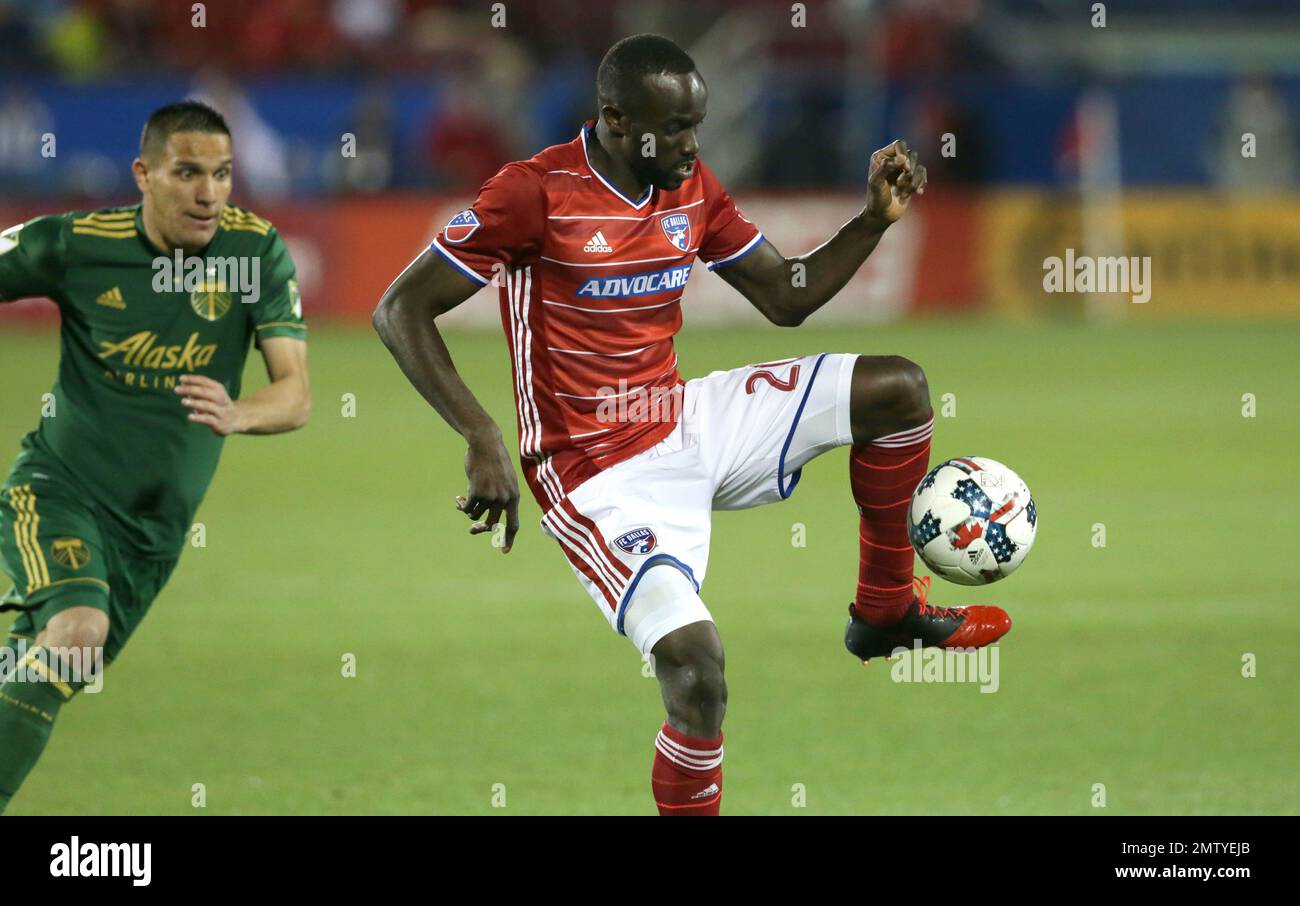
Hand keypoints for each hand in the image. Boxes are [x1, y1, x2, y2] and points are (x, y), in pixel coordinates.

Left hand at [176, 374, 242, 435]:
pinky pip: (208, 419)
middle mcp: (221, 399)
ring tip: (183, 401)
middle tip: (177, 389)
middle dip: (191, 389)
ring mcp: (221, 411)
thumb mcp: (210, 395)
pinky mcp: (219, 423)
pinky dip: (198, 417)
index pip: (205, 381)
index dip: (193, 379)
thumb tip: (182, 385)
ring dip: (195, 403)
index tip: (180, 378)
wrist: (236, 419)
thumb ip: (197, 391)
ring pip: (208, 405)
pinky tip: (189, 416)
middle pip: (206, 392)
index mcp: (219, 389)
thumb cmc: (217, 405)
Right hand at [456, 434, 519, 552]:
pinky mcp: (476, 492)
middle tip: (472, 530)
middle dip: (481, 529)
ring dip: (469, 509)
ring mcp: (491, 496)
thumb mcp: (504, 480)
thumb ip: (501, 497)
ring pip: (476, 514)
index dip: (509, 539)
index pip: (514, 524)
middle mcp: (504, 499)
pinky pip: (467, 508)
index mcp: (514, 497)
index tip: (504, 551)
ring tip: (465, 499)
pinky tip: (459, 498)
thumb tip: (489, 518)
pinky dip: (462, 505)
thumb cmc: (495, 462)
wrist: (486, 445)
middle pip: (492, 524)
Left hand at [864, 139, 926, 224]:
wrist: (882, 216)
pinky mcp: (911, 178)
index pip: (899, 144)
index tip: (906, 169)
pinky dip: (921, 184)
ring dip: (913, 181)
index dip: (905, 155)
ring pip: (919, 166)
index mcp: (881, 157)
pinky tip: (918, 193)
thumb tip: (903, 158)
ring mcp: (902, 169)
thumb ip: (886, 167)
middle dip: (909, 171)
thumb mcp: (877, 183)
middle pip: (912, 154)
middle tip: (899, 184)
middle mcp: (892, 160)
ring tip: (903, 193)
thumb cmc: (876, 199)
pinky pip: (923, 173)